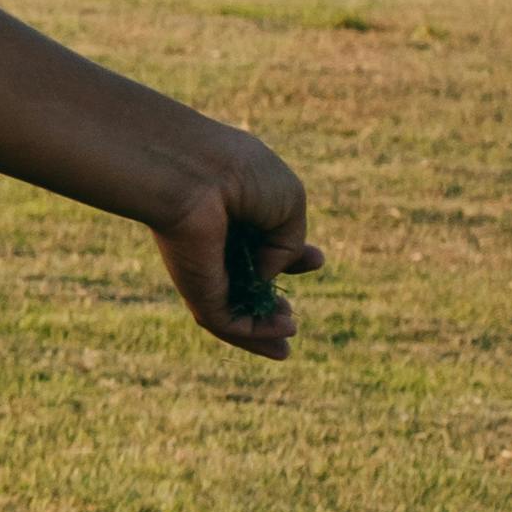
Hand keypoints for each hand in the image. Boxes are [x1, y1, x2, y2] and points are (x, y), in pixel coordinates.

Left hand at [152, 129, 321, 361]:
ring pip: (231, 309)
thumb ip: (289, 245)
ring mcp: (201, 267)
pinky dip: (255, 332)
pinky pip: (224, 320)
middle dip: (269, 301)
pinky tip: (283, 331)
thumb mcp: (289, 202)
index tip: (315, 260)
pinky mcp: (195, 289)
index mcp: (234, 211)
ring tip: (289, 336)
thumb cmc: (241, 176)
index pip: (262, 244)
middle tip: (290, 315)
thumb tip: (269, 275)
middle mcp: (212, 241)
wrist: (196, 175)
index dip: (293, 257)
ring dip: (262, 327)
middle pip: (243, 281)